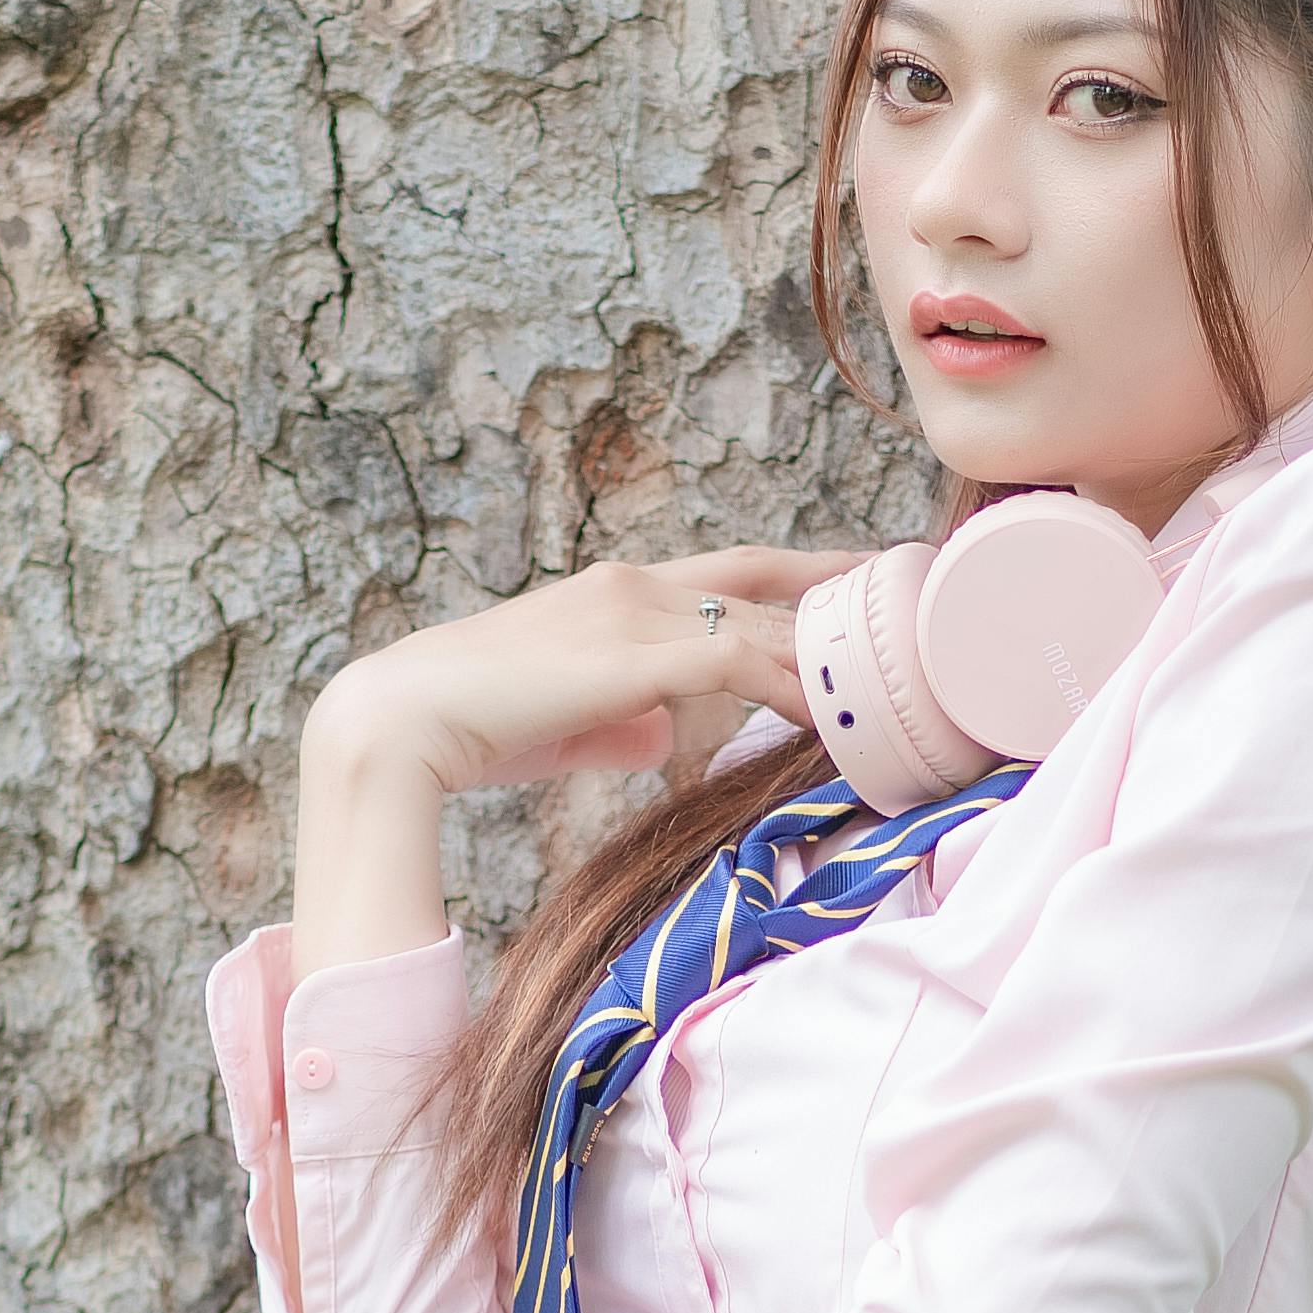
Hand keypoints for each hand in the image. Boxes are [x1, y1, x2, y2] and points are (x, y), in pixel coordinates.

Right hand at [304, 542, 859, 800]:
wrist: (400, 721)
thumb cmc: (473, 723)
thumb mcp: (568, 719)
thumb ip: (622, 719)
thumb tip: (661, 738)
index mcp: (620, 595)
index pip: (735, 574)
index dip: (804, 577)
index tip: (862, 585)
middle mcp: (635, 588)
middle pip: (764, 581)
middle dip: (841, 592)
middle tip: (911, 600)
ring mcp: (633, 616)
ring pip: (759, 623)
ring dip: (829, 651)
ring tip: (893, 671)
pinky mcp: (632, 659)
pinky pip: (736, 665)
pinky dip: (787, 687)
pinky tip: (827, 714)